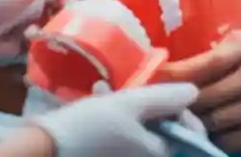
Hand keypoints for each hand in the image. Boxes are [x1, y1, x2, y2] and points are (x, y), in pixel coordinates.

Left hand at [0, 0, 104, 65]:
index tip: (108, 4)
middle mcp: (41, 7)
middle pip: (72, 16)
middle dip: (78, 23)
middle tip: (83, 29)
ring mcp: (35, 32)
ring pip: (63, 37)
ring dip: (66, 40)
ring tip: (70, 45)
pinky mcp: (27, 55)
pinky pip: (49, 55)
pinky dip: (53, 56)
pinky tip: (63, 59)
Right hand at [30, 83, 202, 156]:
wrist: (46, 149)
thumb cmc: (91, 125)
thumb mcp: (130, 103)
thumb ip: (166, 97)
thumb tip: (195, 92)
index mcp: (158, 153)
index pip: (187, 131)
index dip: (177, 107)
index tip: (159, 92)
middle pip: (161, 129)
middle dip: (147, 105)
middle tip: (127, 91)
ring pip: (138, 130)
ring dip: (127, 109)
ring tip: (104, 92)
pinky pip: (121, 138)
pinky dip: (113, 121)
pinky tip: (96, 102)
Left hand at [157, 30, 240, 153]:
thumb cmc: (232, 61)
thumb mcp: (220, 45)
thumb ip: (197, 53)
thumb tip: (155, 69)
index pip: (213, 62)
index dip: (182, 72)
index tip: (158, 78)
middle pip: (213, 93)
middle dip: (184, 101)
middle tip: (162, 104)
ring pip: (218, 119)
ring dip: (194, 121)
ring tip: (176, 118)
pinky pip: (230, 140)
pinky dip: (211, 139)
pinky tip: (197, 132)